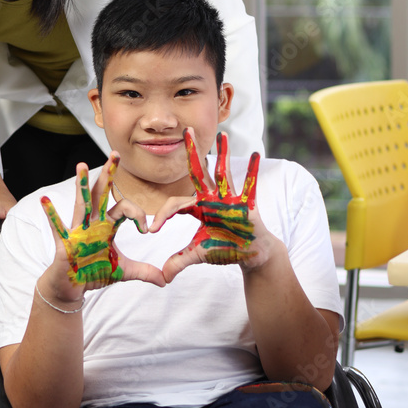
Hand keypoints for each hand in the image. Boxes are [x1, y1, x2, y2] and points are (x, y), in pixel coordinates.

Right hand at [40, 155, 165, 291]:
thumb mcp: (122, 272)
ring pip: (82, 203)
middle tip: (115, 153)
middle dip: (108, 174)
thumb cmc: (93, 272)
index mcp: (106, 225)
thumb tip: (165, 280)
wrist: (72, 286)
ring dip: (82, 185)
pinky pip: (58, 226)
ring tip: (81, 165)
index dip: (137, 215)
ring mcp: (78, 230)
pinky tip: (44, 200)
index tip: (145, 230)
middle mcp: (93, 222)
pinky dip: (51, 214)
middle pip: (102, 194)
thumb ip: (144, 272)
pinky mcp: (64, 242)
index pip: (124, 208)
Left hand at [159, 130, 260, 282]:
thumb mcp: (199, 254)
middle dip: (192, 152)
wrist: (250, 253)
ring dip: (223, 153)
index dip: (163, 215)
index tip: (152, 229)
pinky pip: (249, 185)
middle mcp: (212, 199)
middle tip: (185, 130)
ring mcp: (230, 199)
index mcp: (199, 208)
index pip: (177, 204)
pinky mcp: (248, 204)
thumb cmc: (225, 248)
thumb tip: (162, 276)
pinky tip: (255, 153)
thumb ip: (180, 261)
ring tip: (222, 134)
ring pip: (225, 172)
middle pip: (199, 172)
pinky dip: (253, 171)